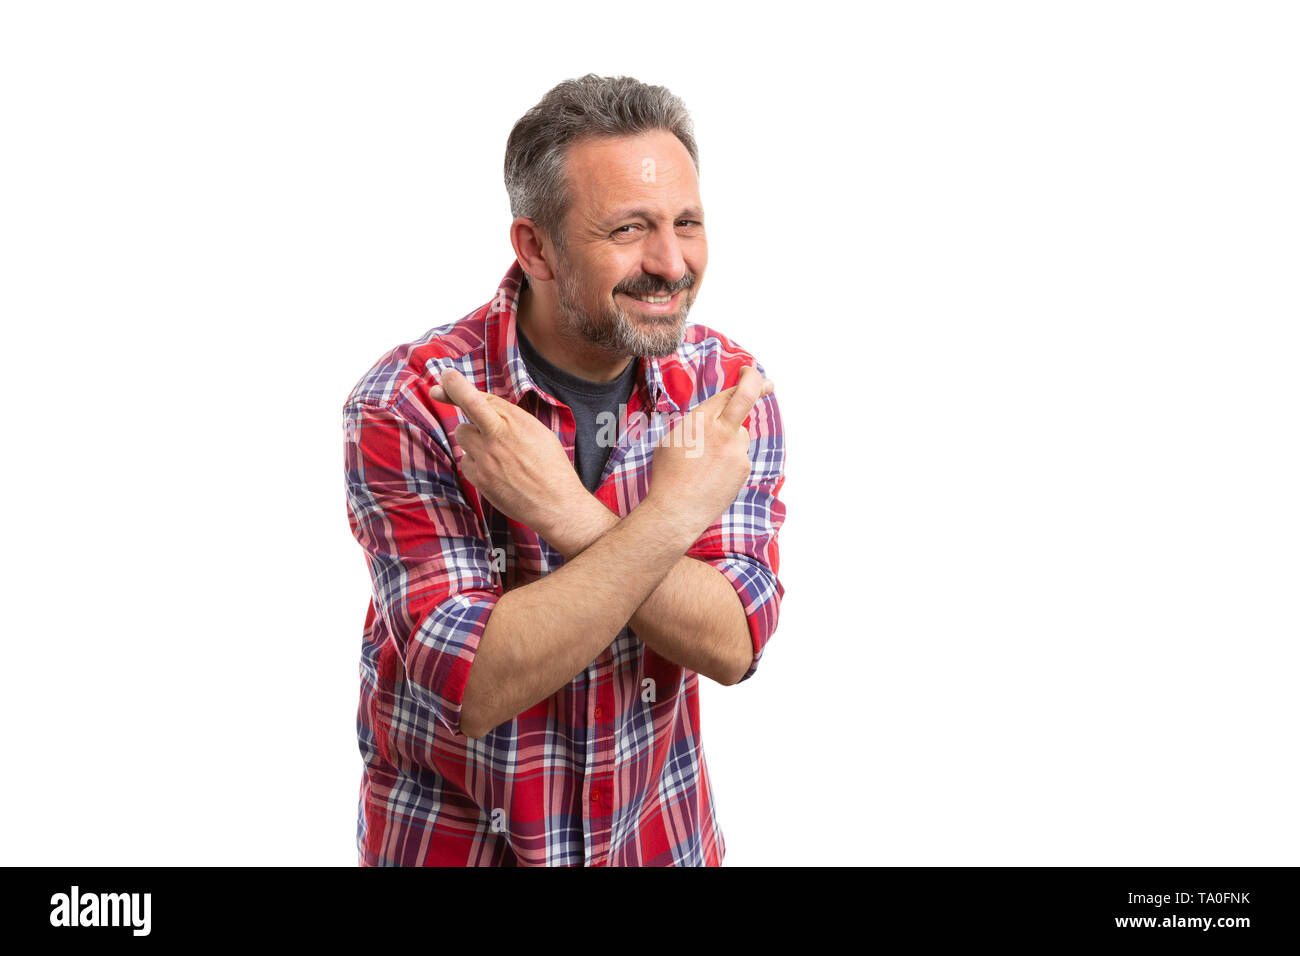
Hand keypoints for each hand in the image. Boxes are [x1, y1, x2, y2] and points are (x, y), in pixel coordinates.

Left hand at [432, 368, 588, 540]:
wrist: (555, 504)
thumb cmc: (551, 467)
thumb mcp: (538, 433)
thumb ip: (511, 418)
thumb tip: (485, 407)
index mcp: (515, 421)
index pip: (480, 396)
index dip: (457, 384)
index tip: (446, 375)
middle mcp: (498, 435)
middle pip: (464, 407)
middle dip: (449, 394)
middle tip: (436, 390)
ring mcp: (485, 457)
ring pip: (462, 434)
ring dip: (472, 436)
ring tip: (493, 449)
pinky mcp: (479, 477)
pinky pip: (466, 460)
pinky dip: (476, 462)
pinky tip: (495, 470)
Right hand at [645, 366, 773, 541]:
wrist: (677, 510)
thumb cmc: (667, 476)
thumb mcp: (671, 440)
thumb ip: (694, 425)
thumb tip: (709, 420)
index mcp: (700, 419)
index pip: (729, 392)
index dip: (745, 380)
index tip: (750, 374)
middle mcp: (721, 430)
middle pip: (747, 398)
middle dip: (759, 384)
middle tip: (768, 382)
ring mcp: (736, 450)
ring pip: (739, 436)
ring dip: (728, 443)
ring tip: (705, 465)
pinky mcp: (743, 468)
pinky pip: (739, 457)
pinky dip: (729, 462)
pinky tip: (712, 476)